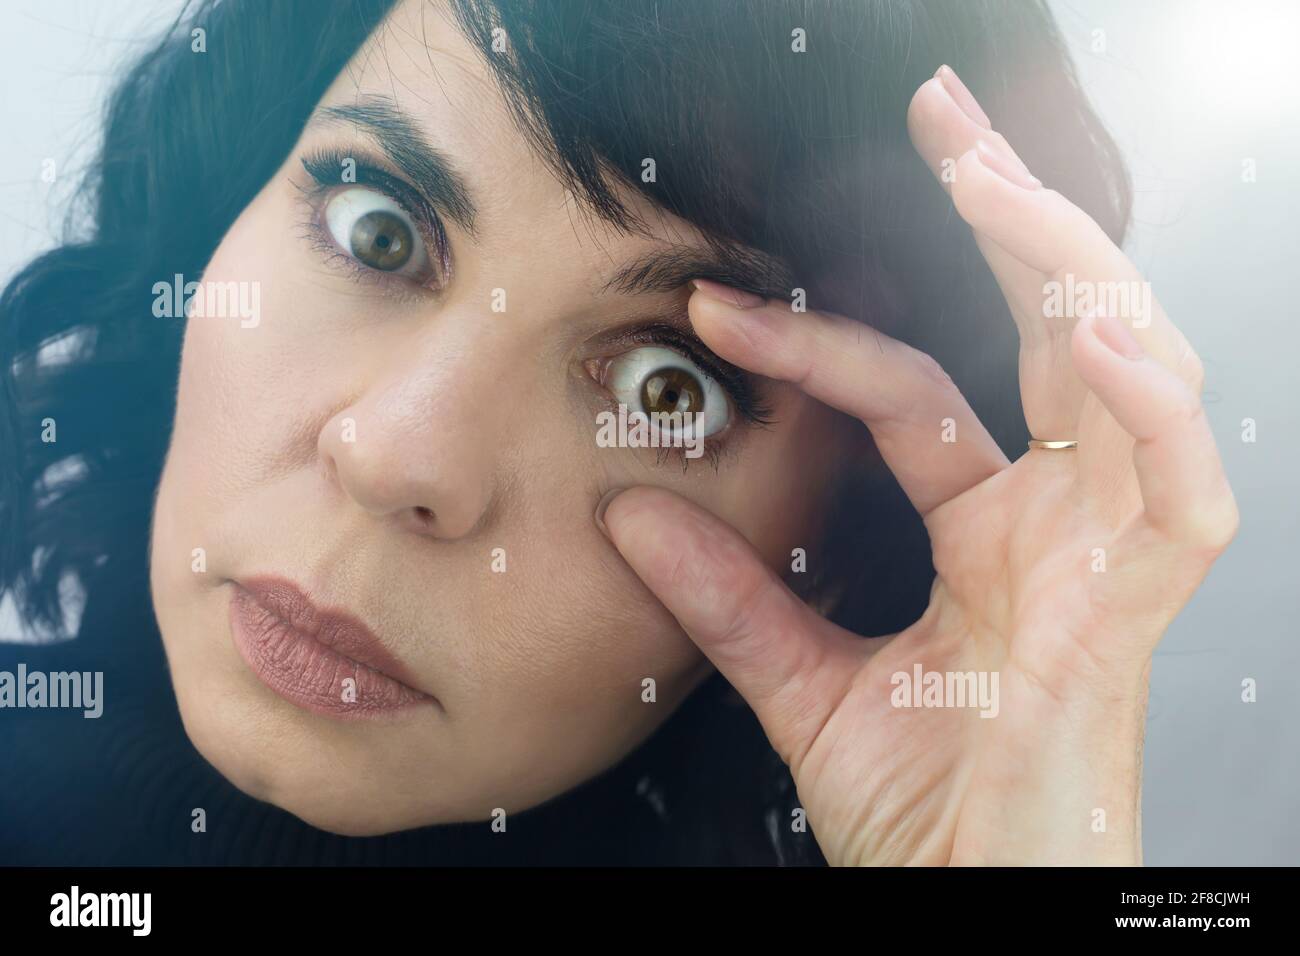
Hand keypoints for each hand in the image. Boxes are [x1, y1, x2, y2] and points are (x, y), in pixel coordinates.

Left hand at [596, 66, 1237, 864]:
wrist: (967, 904)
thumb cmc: (920, 808)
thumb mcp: (802, 684)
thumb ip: (730, 597)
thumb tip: (632, 511)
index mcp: (988, 531)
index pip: (913, 393)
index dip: (823, 340)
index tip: (719, 307)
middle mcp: (1057, 524)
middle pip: (1049, 336)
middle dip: (1009, 217)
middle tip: (946, 121)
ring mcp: (1105, 558)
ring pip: (1127, 378)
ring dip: (1069, 271)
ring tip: (996, 185)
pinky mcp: (1138, 615)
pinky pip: (1179, 495)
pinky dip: (1150, 413)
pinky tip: (1093, 337)